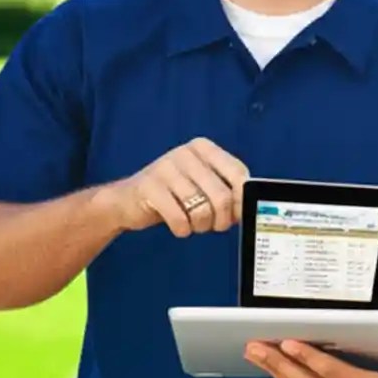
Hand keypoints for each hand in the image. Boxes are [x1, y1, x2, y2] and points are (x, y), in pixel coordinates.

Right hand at [103, 137, 249, 236]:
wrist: (127, 201)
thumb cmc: (173, 195)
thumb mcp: (202, 185)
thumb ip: (226, 190)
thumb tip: (250, 208)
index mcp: (204, 148)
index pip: (239, 174)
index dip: (242, 200)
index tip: (237, 215)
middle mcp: (186, 153)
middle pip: (222, 196)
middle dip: (221, 219)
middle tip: (214, 225)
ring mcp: (166, 168)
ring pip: (201, 210)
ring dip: (201, 226)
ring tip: (194, 224)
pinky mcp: (149, 187)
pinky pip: (178, 218)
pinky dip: (182, 229)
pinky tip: (178, 226)